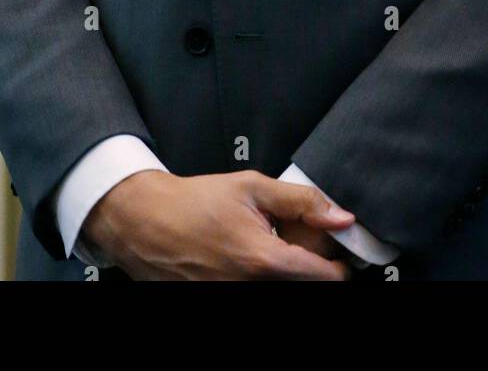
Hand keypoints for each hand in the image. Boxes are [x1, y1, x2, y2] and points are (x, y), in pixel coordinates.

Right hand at [81, 168, 356, 279]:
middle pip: (304, 282)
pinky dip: (260, 273)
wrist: (146, 222)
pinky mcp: (222, 300)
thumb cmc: (192, 203)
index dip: (337, 260)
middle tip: (290, 233)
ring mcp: (235, 298)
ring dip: (282, 265)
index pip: (327, 278)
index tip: (334, 246)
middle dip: (307, 258)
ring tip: (263, 240)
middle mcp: (252, 289)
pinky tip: (246, 252)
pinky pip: (257, 289)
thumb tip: (341, 217)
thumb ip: (302, 201)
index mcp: (264, 261)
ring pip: (282, 284)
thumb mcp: (251, 187)